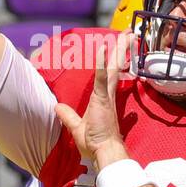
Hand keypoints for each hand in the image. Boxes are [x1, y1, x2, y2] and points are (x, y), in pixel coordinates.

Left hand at [55, 32, 133, 167]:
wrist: (104, 152)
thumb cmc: (95, 143)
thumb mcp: (76, 126)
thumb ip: (67, 116)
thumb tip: (57, 108)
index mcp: (104, 99)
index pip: (110, 74)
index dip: (114, 60)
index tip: (119, 47)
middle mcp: (108, 94)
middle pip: (115, 66)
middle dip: (122, 49)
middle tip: (129, 34)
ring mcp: (107, 96)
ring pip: (113, 67)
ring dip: (118, 49)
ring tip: (126, 34)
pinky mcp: (103, 98)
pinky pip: (102, 77)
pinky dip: (102, 63)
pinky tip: (103, 48)